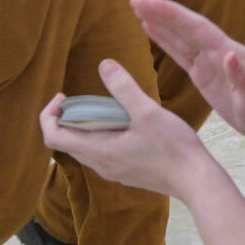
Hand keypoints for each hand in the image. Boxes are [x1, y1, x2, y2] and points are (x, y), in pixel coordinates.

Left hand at [39, 61, 214, 201]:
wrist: (195, 180)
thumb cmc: (172, 147)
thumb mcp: (147, 112)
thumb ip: (124, 88)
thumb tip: (104, 64)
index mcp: (98, 150)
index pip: (53, 137)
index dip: (49, 115)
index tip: (63, 97)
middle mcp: (100, 165)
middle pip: (67, 143)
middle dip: (69, 118)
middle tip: (85, 99)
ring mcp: (113, 172)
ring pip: (86, 149)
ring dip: (87, 128)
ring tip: (107, 109)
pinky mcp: (127, 174)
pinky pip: (103, 155)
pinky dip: (103, 137)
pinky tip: (127, 127)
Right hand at [130, 0, 244, 142]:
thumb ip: (241, 77)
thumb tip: (229, 54)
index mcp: (229, 53)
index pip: (198, 29)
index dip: (175, 15)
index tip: (153, 2)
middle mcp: (218, 51)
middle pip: (186, 27)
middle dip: (162, 13)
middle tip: (135, 0)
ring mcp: (210, 61)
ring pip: (181, 37)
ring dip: (160, 22)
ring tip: (139, 9)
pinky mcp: (203, 73)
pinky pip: (181, 52)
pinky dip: (166, 40)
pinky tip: (151, 30)